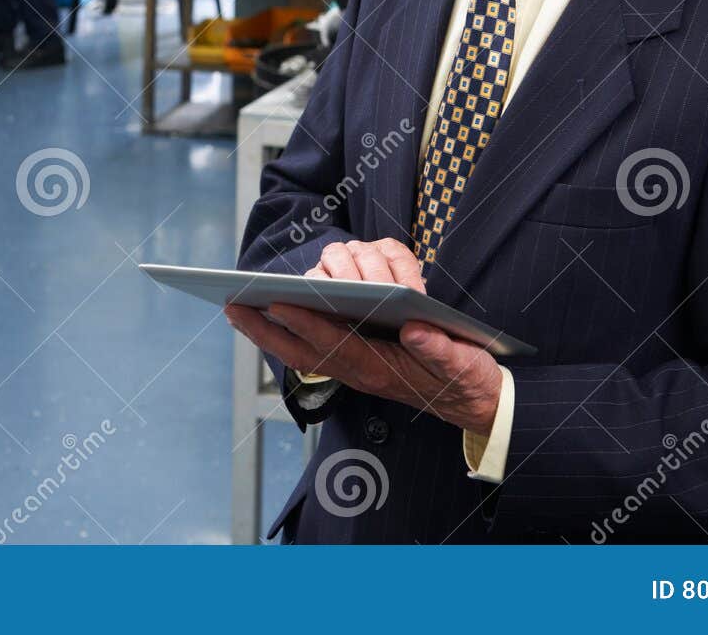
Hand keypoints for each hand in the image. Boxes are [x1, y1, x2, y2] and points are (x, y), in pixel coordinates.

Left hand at [225, 239, 504, 433]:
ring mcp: (357, 369)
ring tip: (241, 306)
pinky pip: (313, 349)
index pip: (336, 344)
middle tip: (231, 306)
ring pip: (303, 350)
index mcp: (384, 370)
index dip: (306, 323)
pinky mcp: (358, 363)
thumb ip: (441, 350)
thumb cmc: (468, 381)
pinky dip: (287, 334)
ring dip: (271, 331)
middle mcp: (362, 372)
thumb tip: (413, 331)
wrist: (475, 405)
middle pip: (304, 351)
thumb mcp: (465, 365)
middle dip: (266, 329)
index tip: (276, 302)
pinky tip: (270, 316)